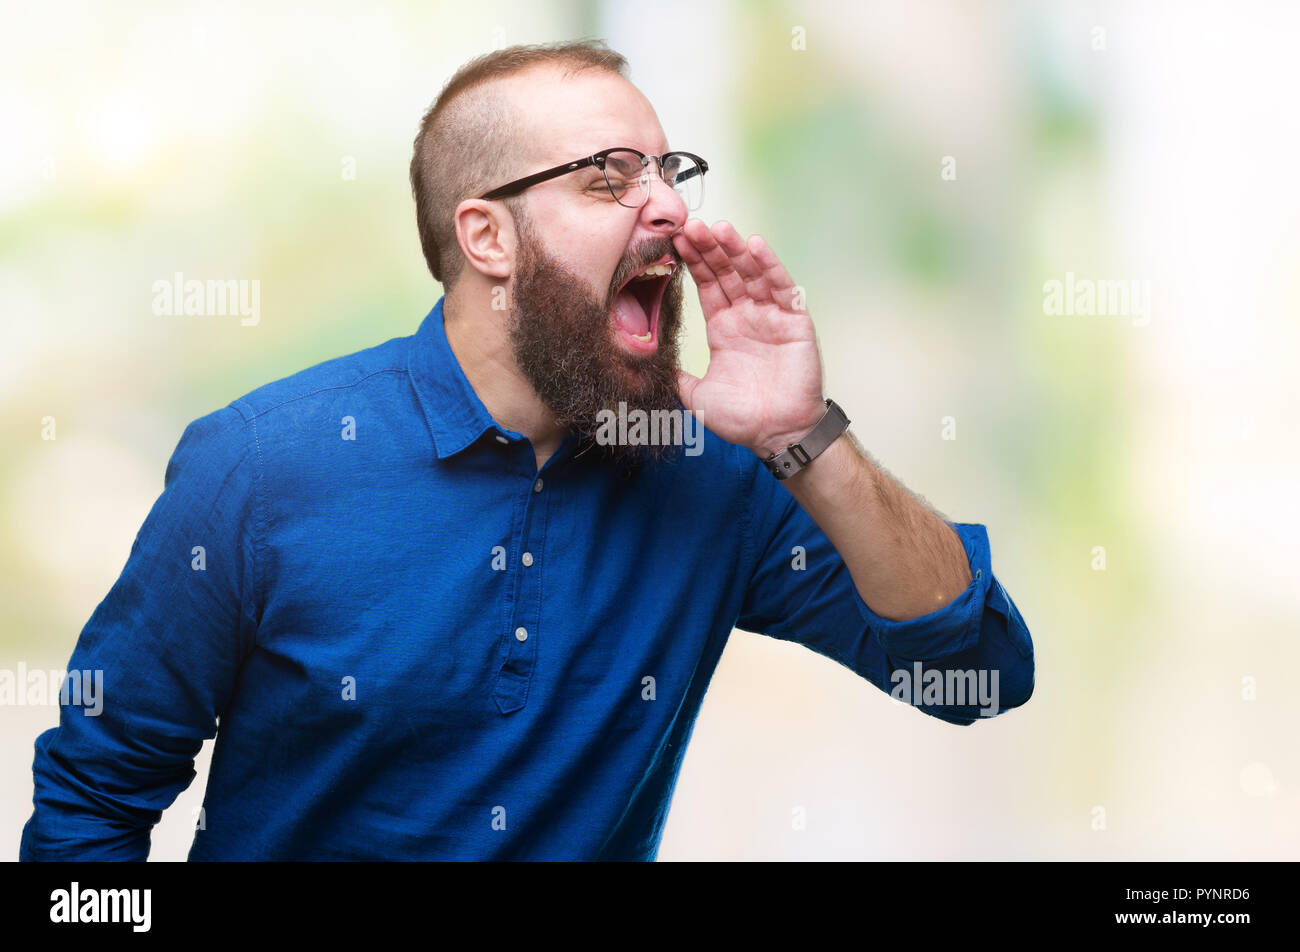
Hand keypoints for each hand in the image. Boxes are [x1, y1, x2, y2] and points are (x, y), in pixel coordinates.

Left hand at [672, 219, 826, 458]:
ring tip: (719, 227)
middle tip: (690, 224)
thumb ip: (675, 376)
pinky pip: (782, 288)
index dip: (693, 263)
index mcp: (723, 329)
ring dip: (736, 250)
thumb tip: (645, 365)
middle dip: (709, 248)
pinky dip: (770, 266)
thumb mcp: (697, 396)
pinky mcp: (794, 322)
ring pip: (752, 274)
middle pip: (726, 272)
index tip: (675, 240)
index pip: (707, 285)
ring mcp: (771, 317)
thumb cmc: (743, 419)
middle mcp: (746, 317)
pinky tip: (755, 245)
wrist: (777, 436)